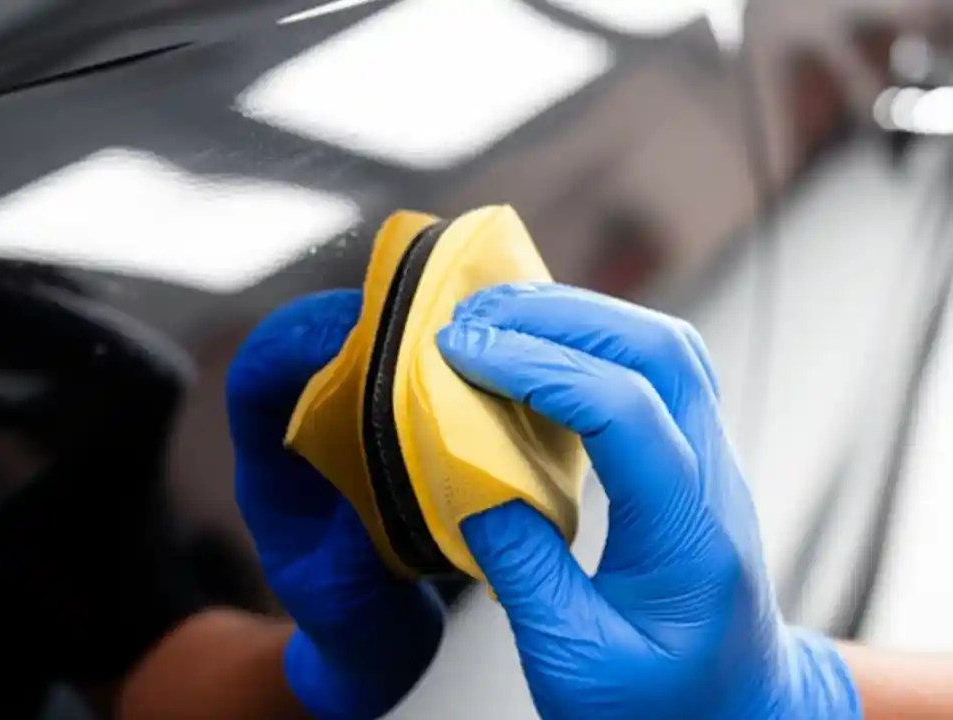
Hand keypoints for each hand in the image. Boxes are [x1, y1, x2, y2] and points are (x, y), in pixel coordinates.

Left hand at [228, 290, 442, 719]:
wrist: (383, 651)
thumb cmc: (353, 631)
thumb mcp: (348, 608)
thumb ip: (354, 553)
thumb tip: (391, 478)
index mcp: (272, 470)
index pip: (257, 376)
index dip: (294, 344)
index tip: (354, 339)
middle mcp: (308, 433)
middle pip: (318, 341)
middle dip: (368, 319)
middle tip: (429, 319)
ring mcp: (355, 425)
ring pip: (370, 347)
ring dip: (413, 330)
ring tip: (467, 330)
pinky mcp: (402, 425)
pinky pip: (416, 371)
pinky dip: (447, 359)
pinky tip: (491, 361)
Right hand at [437, 283, 858, 719]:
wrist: (737, 716)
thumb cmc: (661, 703)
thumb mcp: (572, 657)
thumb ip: (520, 567)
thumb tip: (468, 482)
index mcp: (689, 535)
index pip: (624, 408)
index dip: (536, 366)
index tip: (461, 354)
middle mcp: (713, 482)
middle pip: (660, 349)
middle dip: (560, 316)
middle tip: (473, 316)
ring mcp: (709, 464)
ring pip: (665, 346)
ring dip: (579, 317)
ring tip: (499, 315)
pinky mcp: (690, 460)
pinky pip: (654, 371)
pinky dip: (592, 341)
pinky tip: (538, 347)